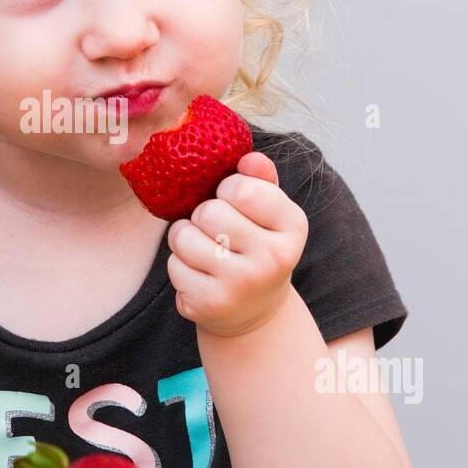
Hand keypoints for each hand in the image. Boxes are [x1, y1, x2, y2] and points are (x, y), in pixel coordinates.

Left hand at [166, 151, 308, 337]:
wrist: (253, 310)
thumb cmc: (256, 245)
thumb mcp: (269, 212)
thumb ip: (260, 179)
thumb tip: (248, 158)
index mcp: (293, 226)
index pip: (242, 188)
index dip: (228, 189)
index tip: (234, 201)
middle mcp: (273, 258)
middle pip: (209, 212)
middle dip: (203, 215)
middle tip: (216, 230)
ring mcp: (242, 284)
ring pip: (184, 236)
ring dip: (185, 237)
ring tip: (204, 249)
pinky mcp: (210, 304)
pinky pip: (174, 265)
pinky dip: (179, 265)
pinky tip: (199, 274)